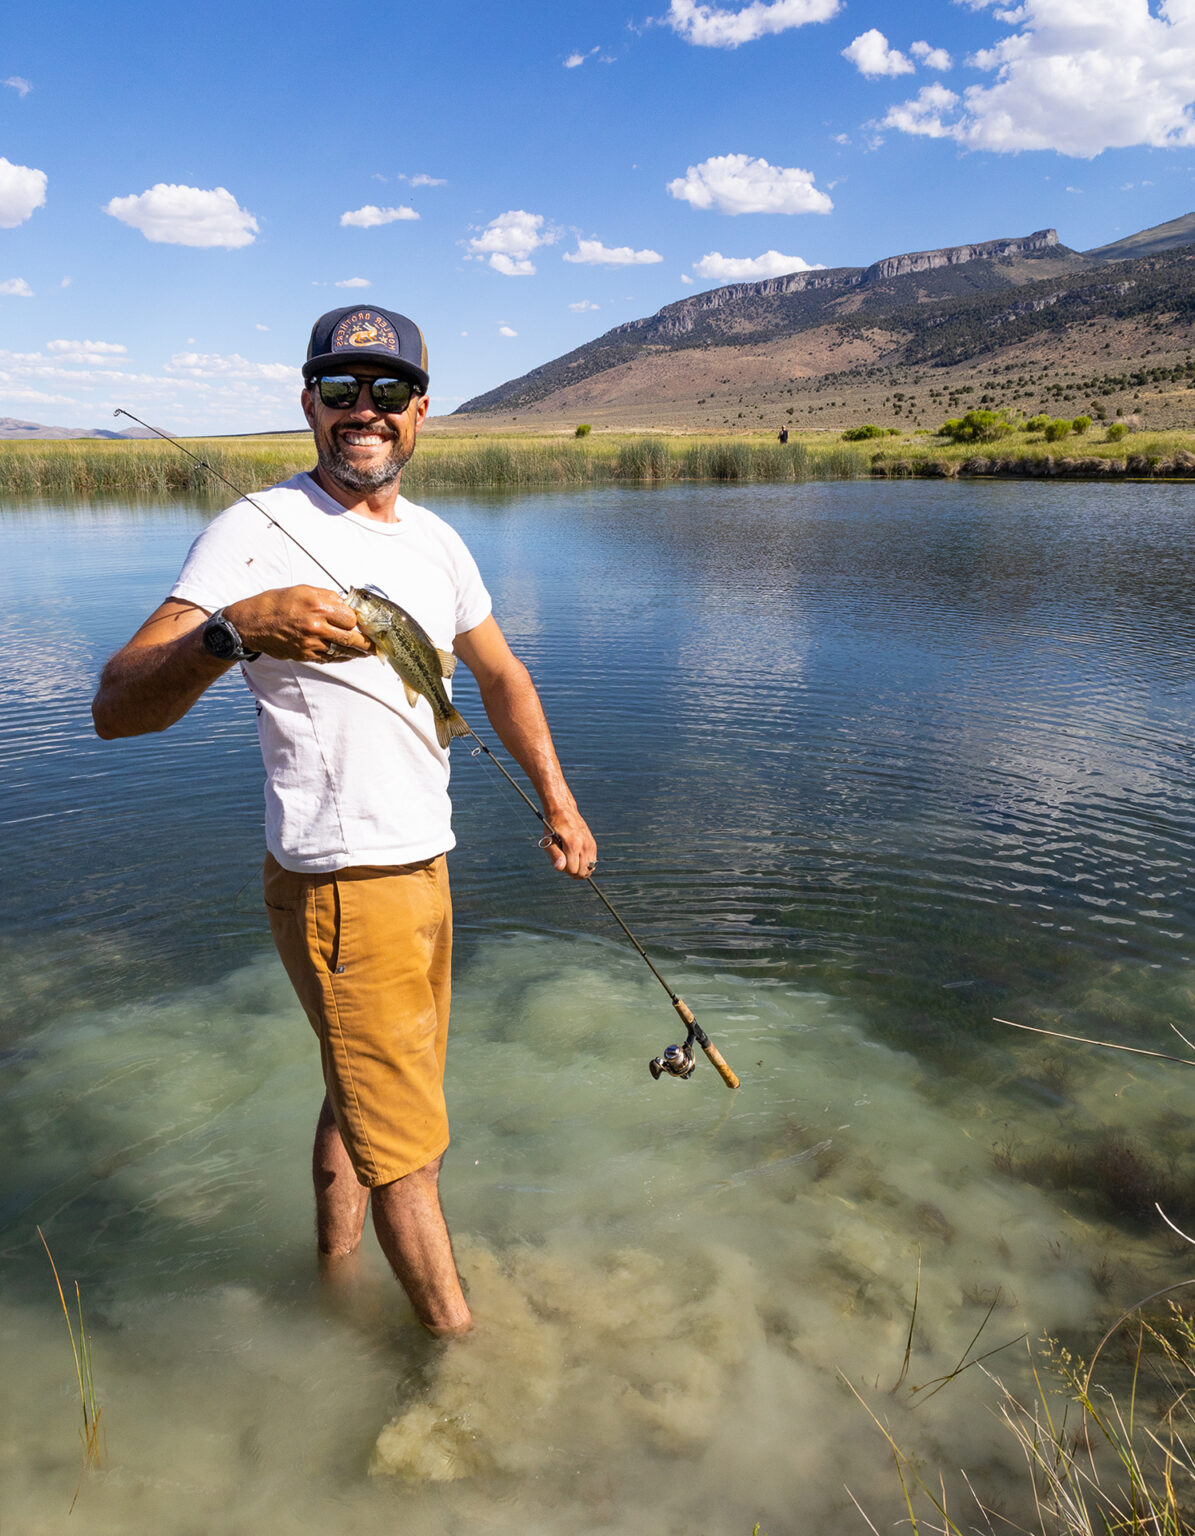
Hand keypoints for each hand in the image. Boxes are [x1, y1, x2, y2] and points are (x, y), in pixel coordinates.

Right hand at [223, 586, 373, 664]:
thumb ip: (328, 598)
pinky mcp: (306, 655)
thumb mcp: (303, 591)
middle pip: (353, 637)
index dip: (359, 620)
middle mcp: (317, 625)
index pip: (352, 617)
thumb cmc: (277, 603)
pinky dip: (342, 657)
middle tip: (377, 642)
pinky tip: (349, 654)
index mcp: (318, 605)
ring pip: (344, 651)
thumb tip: (347, 604)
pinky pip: (331, 658)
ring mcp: (312, 643)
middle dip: (368, 640)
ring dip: (359, 652)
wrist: (252, 623)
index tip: (363, 621)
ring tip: (369, 651)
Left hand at [543, 802, 597, 879]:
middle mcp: (584, 846)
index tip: (559, 863)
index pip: (572, 870)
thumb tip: (559, 868)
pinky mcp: (593, 844)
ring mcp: (590, 845)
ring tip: (572, 864)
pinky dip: (586, 866)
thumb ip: (555, 855)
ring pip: (589, 869)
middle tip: (564, 864)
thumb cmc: (554, 826)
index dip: (564, 870)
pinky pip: (593, 862)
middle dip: (572, 872)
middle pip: (582, 872)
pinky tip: (579, 862)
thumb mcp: (549, 840)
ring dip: (580, 871)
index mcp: (573, 845)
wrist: (564, 811)